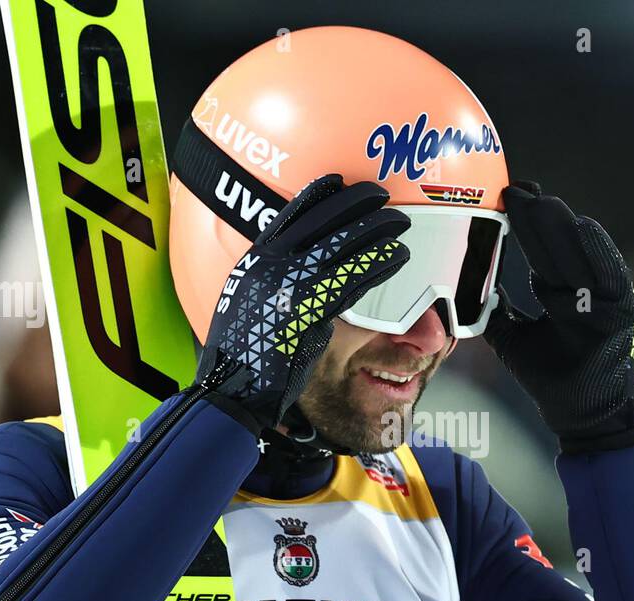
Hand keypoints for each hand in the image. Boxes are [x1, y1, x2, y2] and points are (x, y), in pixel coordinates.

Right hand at [196, 174, 410, 433]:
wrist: (233, 386)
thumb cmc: (244, 352)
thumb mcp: (247, 300)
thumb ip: (274, 278)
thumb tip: (306, 265)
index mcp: (256, 260)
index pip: (289, 215)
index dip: (318, 195)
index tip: (339, 181)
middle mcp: (272, 265)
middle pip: (322, 222)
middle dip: (357, 203)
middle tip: (382, 194)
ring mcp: (290, 286)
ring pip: (342, 246)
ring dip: (376, 229)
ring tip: (400, 222)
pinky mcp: (310, 310)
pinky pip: (353, 279)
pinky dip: (378, 264)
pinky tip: (397, 256)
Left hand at [484, 181, 633, 453]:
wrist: (577, 414)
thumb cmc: (549, 377)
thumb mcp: (512, 340)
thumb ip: (495, 314)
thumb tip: (465, 292)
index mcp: (559, 293)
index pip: (540, 250)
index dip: (525, 224)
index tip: (508, 196)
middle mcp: (581, 290)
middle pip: (557, 247)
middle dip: (539, 218)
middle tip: (518, 189)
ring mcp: (602, 299)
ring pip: (580, 255)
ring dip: (563, 228)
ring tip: (544, 202)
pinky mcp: (619, 312)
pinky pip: (610, 276)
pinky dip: (599, 252)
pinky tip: (584, 227)